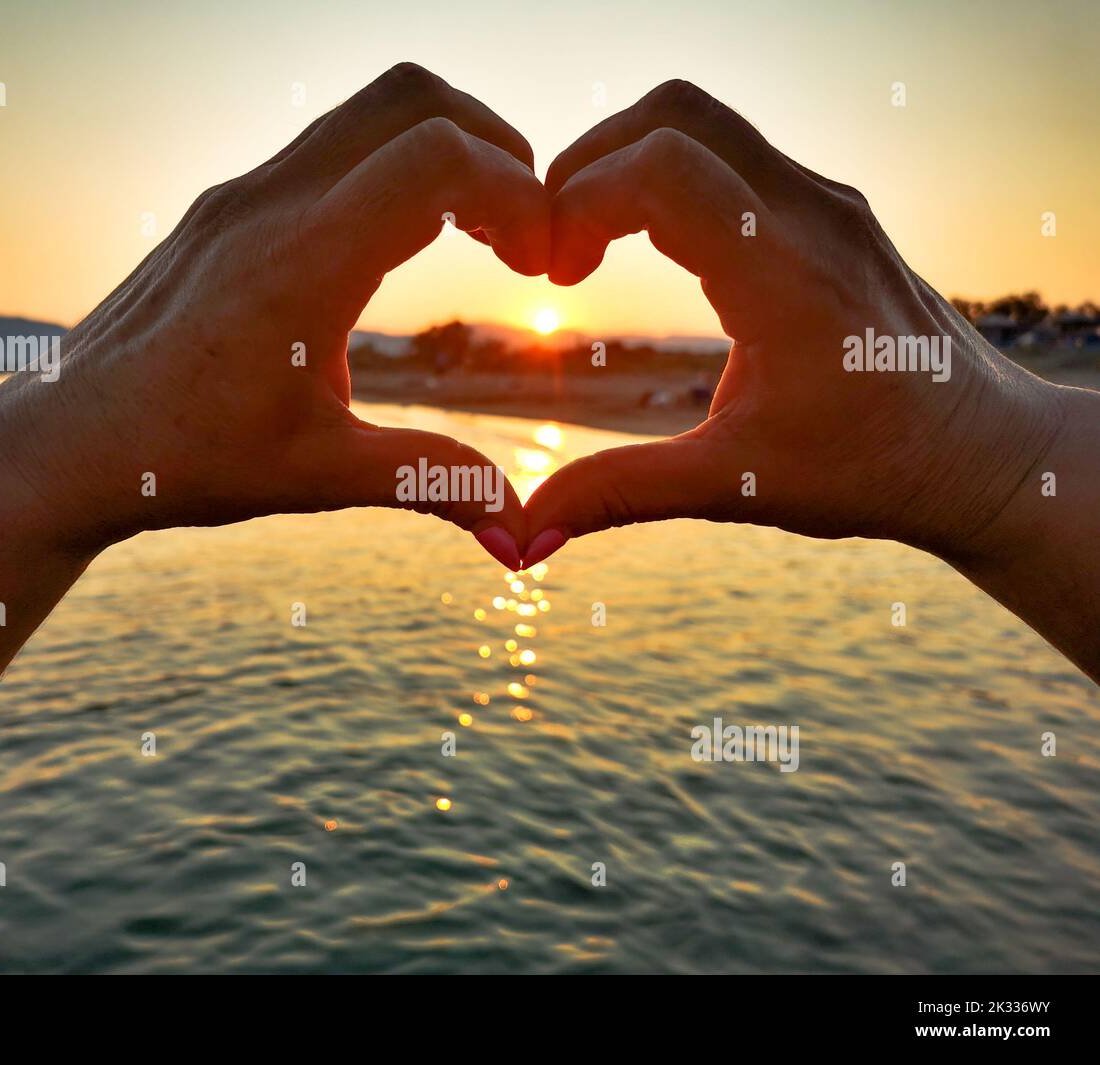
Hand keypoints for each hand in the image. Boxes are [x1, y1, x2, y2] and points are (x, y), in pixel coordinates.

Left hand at [0, 63, 546, 566]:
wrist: (64, 443)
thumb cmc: (182, 461)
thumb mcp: (318, 476)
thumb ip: (432, 484)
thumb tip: (523, 533)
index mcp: (299, 263)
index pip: (439, 161)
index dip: (520, 195)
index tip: (546, 265)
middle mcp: (268, 204)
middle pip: (412, 99)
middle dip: (497, 147)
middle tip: (526, 231)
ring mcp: (240, 195)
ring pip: (368, 111)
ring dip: (444, 148)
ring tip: (482, 232)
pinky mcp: (225, 207)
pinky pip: (329, 146)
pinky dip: (391, 167)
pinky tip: (401, 247)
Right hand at [522, 80, 1061, 568]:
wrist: (978, 451)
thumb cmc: (871, 468)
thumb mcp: (737, 485)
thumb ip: (624, 494)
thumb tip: (527, 533)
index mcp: (788, 276)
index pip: (661, 170)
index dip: (579, 203)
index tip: (553, 275)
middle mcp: (813, 215)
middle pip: (675, 113)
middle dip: (588, 163)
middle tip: (554, 245)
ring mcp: (827, 202)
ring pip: (704, 119)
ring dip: (626, 163)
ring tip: (588, 246)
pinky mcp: (829, 208)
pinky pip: (732, 151)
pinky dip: (668, 175)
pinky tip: (647, 247)